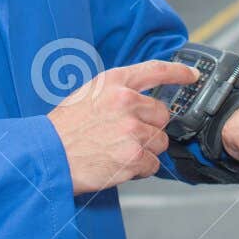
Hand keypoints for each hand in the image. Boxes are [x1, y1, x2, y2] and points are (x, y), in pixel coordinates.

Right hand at [49, 60, 197, 194]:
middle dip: (151, 127)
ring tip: (117, 152)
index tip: (191, 75)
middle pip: (162, 115)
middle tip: (126, 137)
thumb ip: (115, 93)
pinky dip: (140, 169)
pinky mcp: (133, 157)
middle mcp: (126, 102)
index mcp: (113, 82)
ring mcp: (131, 130)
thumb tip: (140, 100)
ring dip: (145, 150)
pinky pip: (152, 164)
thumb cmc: (62, 130)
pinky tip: (118, 165)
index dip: (178, 72)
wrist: (46, 157)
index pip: (155, 70)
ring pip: (160, 141)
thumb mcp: (86, 95)